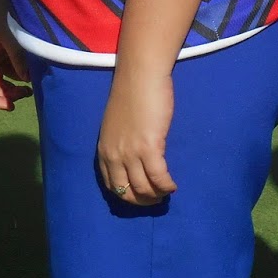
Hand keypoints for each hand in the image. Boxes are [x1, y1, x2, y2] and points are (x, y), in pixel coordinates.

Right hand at [0, 8, 30, 110]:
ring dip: (15, 82)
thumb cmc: (1, 8)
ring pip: (2, 76)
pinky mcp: (3, 46)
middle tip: (28, 94)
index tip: (11, 107)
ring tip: (34, 84)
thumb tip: (27, 80)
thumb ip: (18, 57)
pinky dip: (19, 70)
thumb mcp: (10, 34)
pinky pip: (9, 64)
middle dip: (7, 93)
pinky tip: (33, 72)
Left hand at [97, 66, 176, 205]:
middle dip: (142, 201)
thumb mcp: (117, 124)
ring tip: (166, 193)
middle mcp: (114, 157)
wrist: (140, 76)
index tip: (141, 196)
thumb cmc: (131, 94)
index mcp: (104, 151)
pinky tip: (173, 186)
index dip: (127, 196)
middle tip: (156, 200)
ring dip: (156, 195)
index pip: (112, 186)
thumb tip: (134, 155)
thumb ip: (121, 142)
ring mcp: (131, 154)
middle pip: (126, 192)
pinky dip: (167, 186)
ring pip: (143, 188)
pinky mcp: (150, 147)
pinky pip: (159, 177)